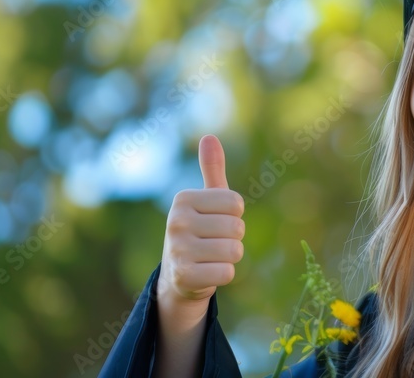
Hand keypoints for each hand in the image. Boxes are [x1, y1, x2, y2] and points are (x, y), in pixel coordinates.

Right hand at [159, 135, 245, 303]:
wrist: (178, 275)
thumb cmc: (200, 230)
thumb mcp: (206, 199)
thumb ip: (212, 169)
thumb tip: (209, 137)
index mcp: (183, 199)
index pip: (235, 203)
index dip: (234, 215)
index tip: (216, 221)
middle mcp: (176, 221)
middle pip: (237, 228)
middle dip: (233, 238)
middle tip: (214, 242)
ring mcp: (178, 250)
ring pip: (234, 251)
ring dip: (230, 257)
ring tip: (211, 257)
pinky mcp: (184, 276)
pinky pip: (227, 272)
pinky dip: (223, 274)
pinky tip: (207, 273)